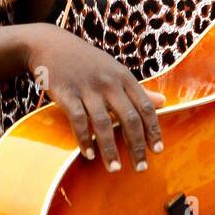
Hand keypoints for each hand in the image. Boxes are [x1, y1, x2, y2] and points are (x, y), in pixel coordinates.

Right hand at [25, 25, 165, 172]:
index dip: (153, 130)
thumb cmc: (87, 61)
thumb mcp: (115, 71)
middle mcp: (109, 82)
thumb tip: (164, 102)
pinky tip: (89, 155)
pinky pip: (79, 121)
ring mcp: (88, 88)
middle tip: (141, 168)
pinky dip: (84, 140)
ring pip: (103, 123)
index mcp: (124, 77)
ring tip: (114, 169)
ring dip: (110, 149)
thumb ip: (139, 89)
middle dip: (137, 146)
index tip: (157, 151)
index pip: (145, 107)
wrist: (50, 45)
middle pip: (129, 118)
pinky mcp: (67, 94)